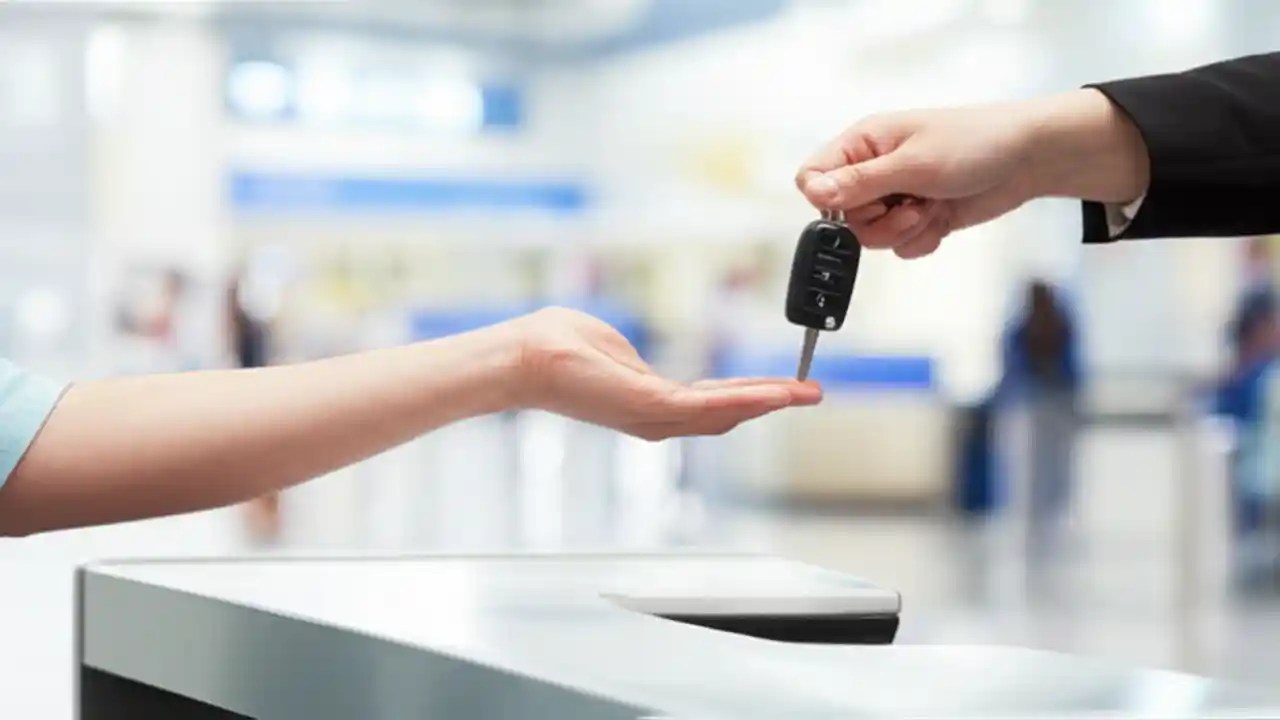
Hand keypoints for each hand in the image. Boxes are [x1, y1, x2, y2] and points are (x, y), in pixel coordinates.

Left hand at [509, 307, 820, 440]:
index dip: (751, 397)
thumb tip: (635, 359)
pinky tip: (771, 392)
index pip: (710, 404)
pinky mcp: (647, 405)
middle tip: (812, 395)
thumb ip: (634, 362)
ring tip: (804, 394)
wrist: (523, 355)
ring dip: (768, 402)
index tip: (784, 388)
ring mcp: (652, 415)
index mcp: (648, 404)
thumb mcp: (611, 351)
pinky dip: (743, 398)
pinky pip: (706, 404)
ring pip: (723, 413)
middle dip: (772, 404)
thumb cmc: (555, 347)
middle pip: (726, 415)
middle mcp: (654, 418)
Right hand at [796, 90, 1148, 258]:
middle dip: (878, 222)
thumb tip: (813, 193)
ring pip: (871, 237)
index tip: (857, 205)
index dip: (825, 200)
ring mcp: (895, 196)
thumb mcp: (913, 163)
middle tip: (911, 206)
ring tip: (931, 209)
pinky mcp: (916, 218)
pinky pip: (899, 246)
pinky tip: (942, 219)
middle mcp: (873, 170)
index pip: (813, 176)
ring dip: (903, 232)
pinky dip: (921, 240)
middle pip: (842, 218)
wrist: (1028, 159)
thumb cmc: (975, 142)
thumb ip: (860, 182)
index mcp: (862, 143)